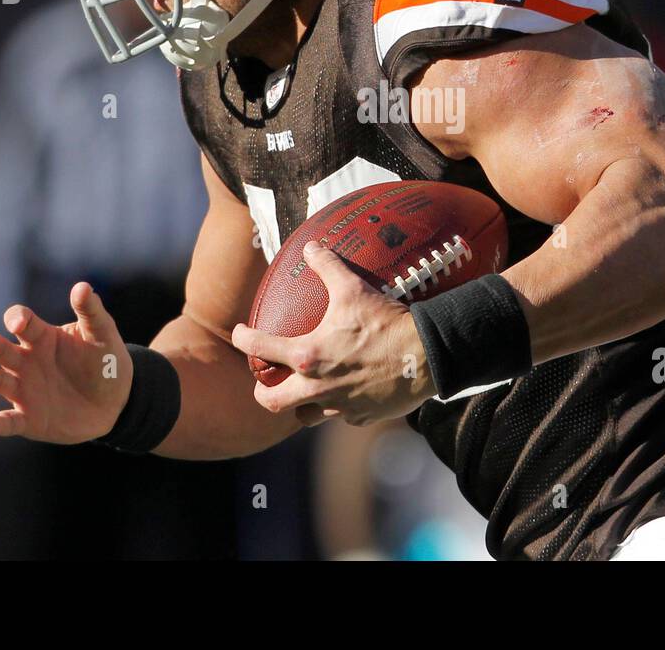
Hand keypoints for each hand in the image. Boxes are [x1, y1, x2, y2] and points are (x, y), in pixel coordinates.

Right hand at [0, 282, 129, 443]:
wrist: (115, 402)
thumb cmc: (104, 362)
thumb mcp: (102, 334)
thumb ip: (91, 311)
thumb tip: (82, 286)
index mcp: (41, 337)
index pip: (21, 321)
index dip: (18, 319)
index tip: (20, 324)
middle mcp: (26, 362)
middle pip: (1, 349)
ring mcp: (24, 390)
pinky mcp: (28, 418)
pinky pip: (9, 421)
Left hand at [231, 241, 435, 426]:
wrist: (425, 356)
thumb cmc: (385, 322)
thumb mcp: (353, 289)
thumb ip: (327, 267)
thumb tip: (311, 247)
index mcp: (308, 356)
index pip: (260, 350)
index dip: (243, 339)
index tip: (239, 334)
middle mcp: (316, 387)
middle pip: (271, 402)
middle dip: (263, 393)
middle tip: (265, 382)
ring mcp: (338, 407)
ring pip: (305, 416)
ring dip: (301, 404)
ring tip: (305, 391)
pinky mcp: (360, 418)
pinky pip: (341, 417)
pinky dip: (338, 407)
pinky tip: (346, 394)